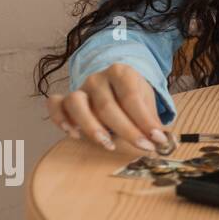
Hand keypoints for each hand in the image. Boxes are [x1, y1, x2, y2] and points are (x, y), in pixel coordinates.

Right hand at [44, 63, 167, 152]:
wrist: (114, 83)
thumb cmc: (131, 95)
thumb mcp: (146, 101)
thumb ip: (151, 119)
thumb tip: (163, 140)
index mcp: (120, 72)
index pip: (131, 98)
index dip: (144, 120)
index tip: (157, 139)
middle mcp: (97, 78)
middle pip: (107, 106)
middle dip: (127, 130)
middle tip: (143, 147)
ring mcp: (79, 88)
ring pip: (77, 104)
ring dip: (91, 127)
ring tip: (109, 144)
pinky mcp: (64, 99)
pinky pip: (55, 105)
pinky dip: (60, 119)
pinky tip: (73, 134)